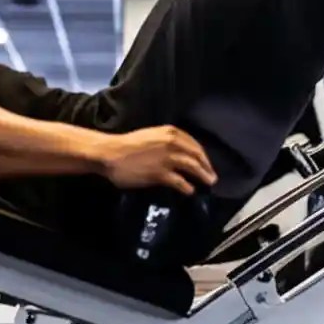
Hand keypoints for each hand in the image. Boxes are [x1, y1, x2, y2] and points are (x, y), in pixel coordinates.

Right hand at [100, 126, 216, 195]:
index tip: (206, 163)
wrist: (110, 153)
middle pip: (197, 155)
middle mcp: (172, 143)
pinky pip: (180, 181)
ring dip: (203, 176)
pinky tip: (190, 191)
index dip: (203, 155)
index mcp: (170, 132)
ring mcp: (167, 158)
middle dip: (207, 167)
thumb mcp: (151, 136)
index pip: (194, 144)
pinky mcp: (160, 173)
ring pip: (193, 167)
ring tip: (208, 184)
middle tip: (212, 177)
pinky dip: (187, 187)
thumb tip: (179, 154)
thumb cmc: (127, 145)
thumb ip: (167, 142)